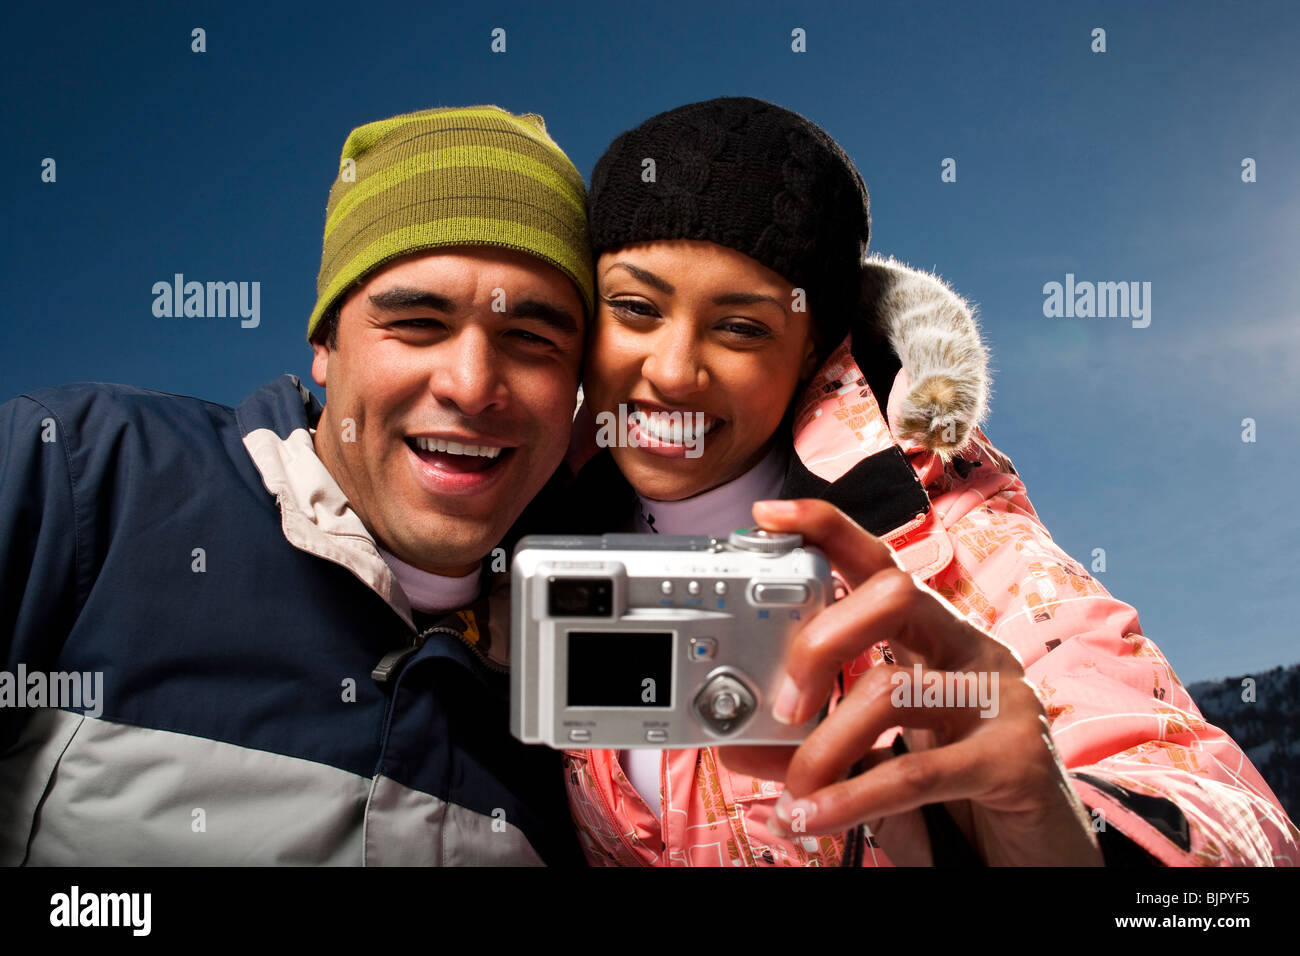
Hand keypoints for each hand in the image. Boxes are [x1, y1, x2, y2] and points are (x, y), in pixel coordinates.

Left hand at [718, 498, 1102, 865]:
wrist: (1044, 857)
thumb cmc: (956, 796)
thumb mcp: (876, 760)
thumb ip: (813, 744)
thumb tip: (736, 742)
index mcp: (936, 637)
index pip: (881, 564)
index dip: (828, 529)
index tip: (766, 516)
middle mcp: (973, 650)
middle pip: (895, 595)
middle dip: (820, 642)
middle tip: (780, 704)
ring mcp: (1003, 698)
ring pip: (894, 686)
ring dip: (825, 742)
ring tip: (795, 790)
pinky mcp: (1016, 759)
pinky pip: (916, 771)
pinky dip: (852, 797)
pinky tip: (814, 815)